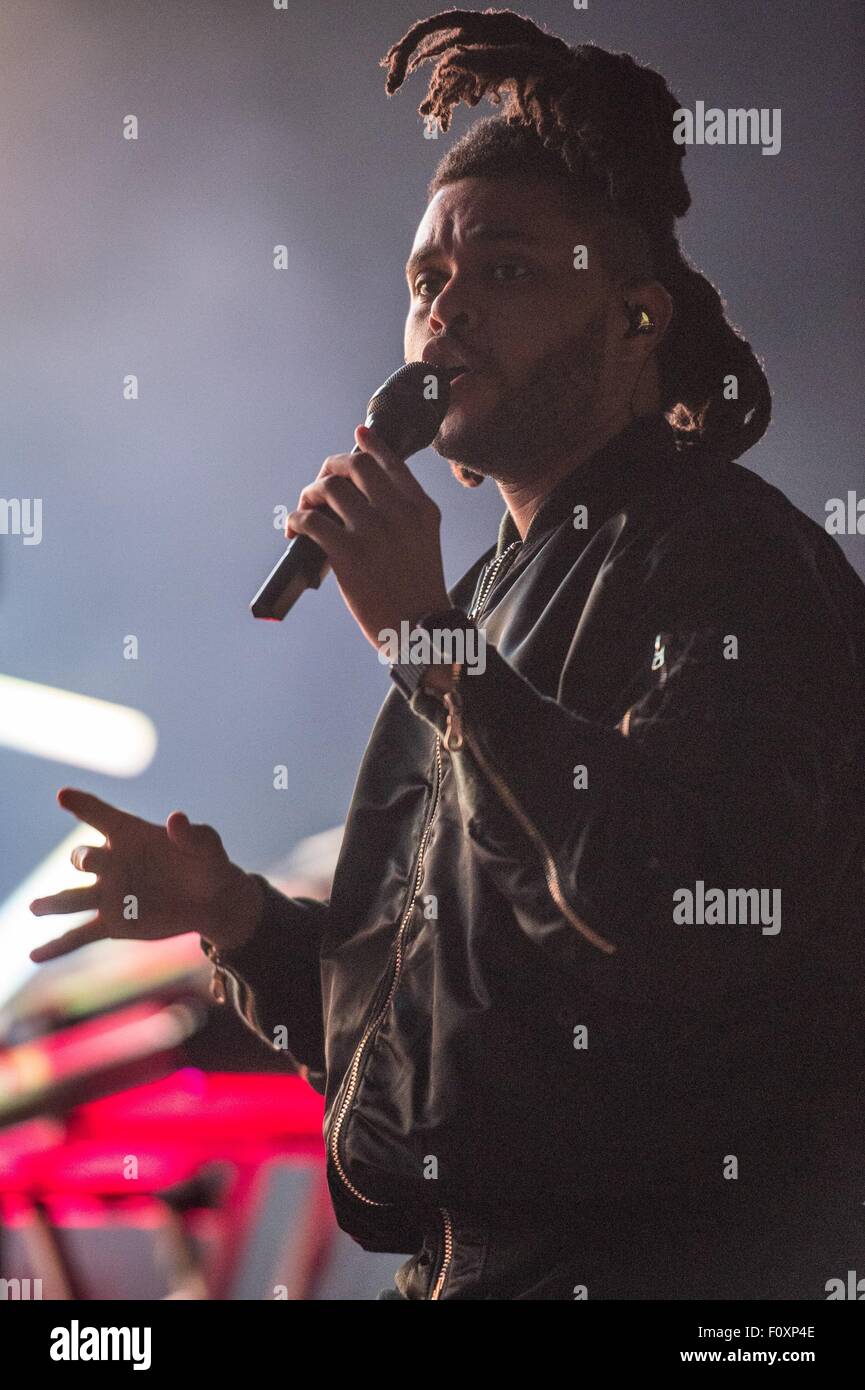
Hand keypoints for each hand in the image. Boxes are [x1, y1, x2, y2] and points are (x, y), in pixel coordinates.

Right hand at [29, 788, 263, 962]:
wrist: (213, 902)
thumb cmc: (209, 864)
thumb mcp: (207, 846)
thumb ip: (192, 834)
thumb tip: (177, 819)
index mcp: (131, 836)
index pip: (102, 815)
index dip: (83, 804)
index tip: (64, 795)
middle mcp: (112, 863)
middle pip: (86, 858)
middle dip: (85, 859)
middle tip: (86, 862)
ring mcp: (109, 895)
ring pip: (73, 898)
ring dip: (53, 903)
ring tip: (34, 907)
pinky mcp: (114, 924)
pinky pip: (80, 935)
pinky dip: (58, 946)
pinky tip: (34, 956)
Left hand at [286, 424, 451, 648]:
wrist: (420, 629)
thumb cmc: (418, 591)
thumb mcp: (425, 542)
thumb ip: (403, 514)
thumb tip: (361, 495)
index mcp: (421, 508)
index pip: (392, 462)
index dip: (371, 445)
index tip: (357, 435)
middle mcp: (399, 513)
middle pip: (355, 465)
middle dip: (330, 468)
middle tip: (320, 486)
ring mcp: (374, 531)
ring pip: (329, 488)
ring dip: (309, 495)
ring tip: (305, 511)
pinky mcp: (349, 553)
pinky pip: (311, 521)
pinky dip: (296, 521)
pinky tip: (295, 531)